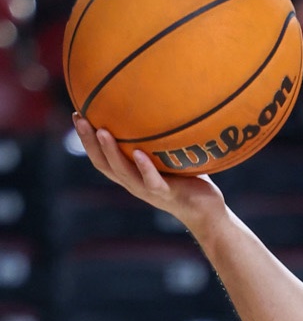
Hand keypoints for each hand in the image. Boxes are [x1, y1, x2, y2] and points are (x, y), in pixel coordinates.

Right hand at [72, 112, 224, 225]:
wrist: (206, 212)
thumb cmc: (188, 181)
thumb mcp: (169, 158)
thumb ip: (160, 141)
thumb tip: (162, 108)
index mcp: (130, 175)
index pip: (100, 157)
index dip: (86, 139)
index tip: (77, 114)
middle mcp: (133, 183)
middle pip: (102, 163)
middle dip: (88, 140)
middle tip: (79, 117)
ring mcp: (148, 190)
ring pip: (122, 172)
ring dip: (110, 151)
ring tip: (101, 130)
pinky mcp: (167, 194)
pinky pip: (152, 181)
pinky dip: (144, 167)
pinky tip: (139, 153)